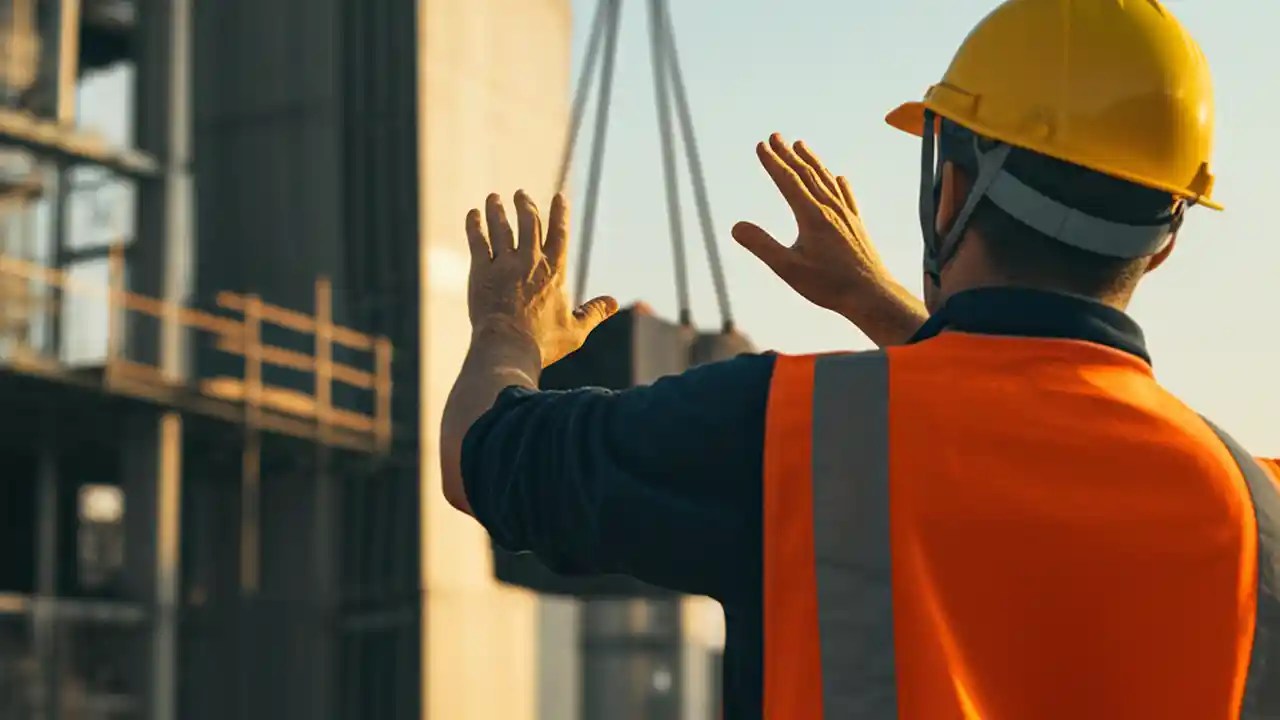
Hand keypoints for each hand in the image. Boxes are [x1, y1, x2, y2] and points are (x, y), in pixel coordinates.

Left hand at [466, 191, 617, 366]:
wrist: (508, 348)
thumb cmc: (543, 343)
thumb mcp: (575, 330)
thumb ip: (594, 312)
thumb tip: (613, 302)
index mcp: (555, 271)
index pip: (559, 233)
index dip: (560, 213)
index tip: (559, 197)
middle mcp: (530, 261)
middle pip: (529, 222)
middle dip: (525, 204)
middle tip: (520, 193)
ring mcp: (504, 265)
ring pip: (501, 227)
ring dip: (498, 210)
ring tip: (494, 198)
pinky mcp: (481, 272)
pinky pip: (478, 241)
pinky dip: (475, 225)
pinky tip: (473, 214)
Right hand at [732, 134, 926, 345]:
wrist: (871, 295)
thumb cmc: (828, 284)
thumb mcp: (788, 268)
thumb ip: (761, 245)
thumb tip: (735, 227)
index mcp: (812, 215)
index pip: (788, 181)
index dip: (773, 162)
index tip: (760, 145)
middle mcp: (830, 208)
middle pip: (806, 173)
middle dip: (788, 153)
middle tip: (775, 135)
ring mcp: (846, 215)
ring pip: (827, 180)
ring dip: (812, 161)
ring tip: (802, 145)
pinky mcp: (857, 225)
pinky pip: (846, 196)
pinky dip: (838, 183)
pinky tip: (839, 178)